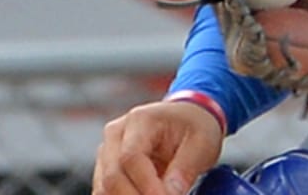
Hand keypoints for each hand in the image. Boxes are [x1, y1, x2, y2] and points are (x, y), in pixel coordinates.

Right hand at [92, 99, 224, 194]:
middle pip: (113, 176)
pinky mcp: (105, 169)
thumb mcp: (202, 143)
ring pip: (105, 188)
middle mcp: (116, 134)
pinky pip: (106, 192)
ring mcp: (107, 152)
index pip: (131, 157)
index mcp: (140, 120)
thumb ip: (185, 168)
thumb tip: (171, 194)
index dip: (147, 185)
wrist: (185, 120)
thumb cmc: (194, 128)